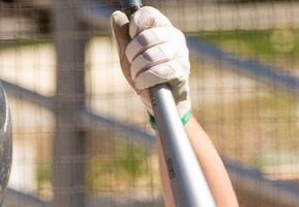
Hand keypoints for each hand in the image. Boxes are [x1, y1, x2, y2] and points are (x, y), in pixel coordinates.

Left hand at [112, 5, 190, 120]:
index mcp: (163, 27)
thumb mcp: (129, 53)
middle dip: (131, 53)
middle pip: (146, 36)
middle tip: (132, 62)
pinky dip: (144, 80)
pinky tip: (143, 84)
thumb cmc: (146, 73)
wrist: (161, 101)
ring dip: (137, 69)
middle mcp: (175, 37)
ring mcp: (180, 54)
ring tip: (138, 76)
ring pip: (150, 56)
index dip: (134, 26)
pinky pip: (157, 72)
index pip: (149, 14)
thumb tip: (117, 16)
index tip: (131, 38)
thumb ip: (123, 34)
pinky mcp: (181, 72)